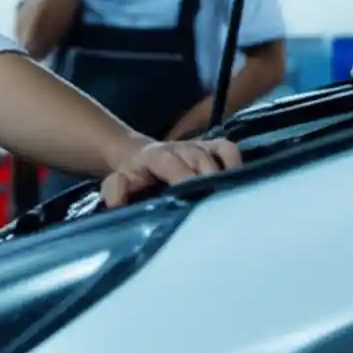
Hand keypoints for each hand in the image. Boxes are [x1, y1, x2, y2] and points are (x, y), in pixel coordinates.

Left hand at [99, 139, 241, 208]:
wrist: (139, 158)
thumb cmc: (132, 176)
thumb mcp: (116, 184)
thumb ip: (115, 192)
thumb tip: (117, 204)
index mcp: (156, 156)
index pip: (171, 163)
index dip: (183, 178)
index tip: (191, 195)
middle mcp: (180, 148)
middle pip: (200, 159)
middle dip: (209, 180)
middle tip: (215, 205)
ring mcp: (198, 146)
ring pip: (219, 153)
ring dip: (225, 174)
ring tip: (228, 197)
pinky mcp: (211, 148)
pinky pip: (229, 149)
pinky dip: (236, 162)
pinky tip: (237, 183)